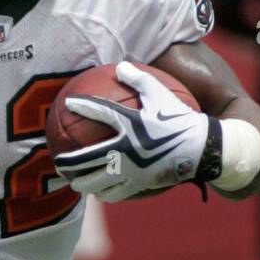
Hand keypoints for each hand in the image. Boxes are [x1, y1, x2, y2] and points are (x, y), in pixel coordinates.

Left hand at [52, 60, 210, 201]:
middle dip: (68, 163)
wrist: (201, 149)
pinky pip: (116, 193)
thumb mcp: (161, 94)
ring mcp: (130, 170)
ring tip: (74, 183)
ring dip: (82, 184)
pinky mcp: (139, 184)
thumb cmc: (180, 118)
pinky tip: (100, 194)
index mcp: (129, 125)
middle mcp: (125, 150)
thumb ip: (139, 79)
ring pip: (97, 182)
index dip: (83, 106)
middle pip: (86, 160)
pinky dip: (105, 194)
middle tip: (58, 163)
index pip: (101, 112)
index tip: (68, 103)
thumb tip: (121, 65)